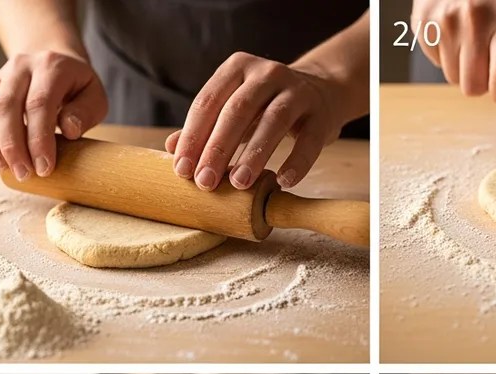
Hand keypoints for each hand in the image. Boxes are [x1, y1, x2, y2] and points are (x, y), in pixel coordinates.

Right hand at [0, 51, 106, 179]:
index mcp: (51, 67)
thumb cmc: (77, 87)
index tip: (44, 168)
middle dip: (11, 145)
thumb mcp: (95, 96)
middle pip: (6, 106)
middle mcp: (20, 66)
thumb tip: (69, 130)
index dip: (39, 139)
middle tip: (23, 173)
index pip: (39, 104)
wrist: (55, 60)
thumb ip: (86, 112)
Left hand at [168, 52, 349, 190]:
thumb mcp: (236, 108)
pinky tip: (283, 181)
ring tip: (239, 184)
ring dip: (254, 155)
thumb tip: (172, 149)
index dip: (193, 136)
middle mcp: (267, 73)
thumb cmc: (268, 105)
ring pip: (273, 121)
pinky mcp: (321, 113)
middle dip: (218, 148)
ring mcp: (297, 91)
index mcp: (237, 68)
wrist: (323, 91)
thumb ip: (206, 126)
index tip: (183, 170)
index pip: (208, 101)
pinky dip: (296, 162)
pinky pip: (309, 140)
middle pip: (237, 111)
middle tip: (205, 181)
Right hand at [412, 0, 495, 102]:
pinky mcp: (423, 22)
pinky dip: (446, 55)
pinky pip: (435, 62)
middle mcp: (474, 18)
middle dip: (483, 83)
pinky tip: (456, 34)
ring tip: (471, 43)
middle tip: (489, 64)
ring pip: (452, 78)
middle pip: (473, 87)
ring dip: (464, 69)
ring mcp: (444, 21)